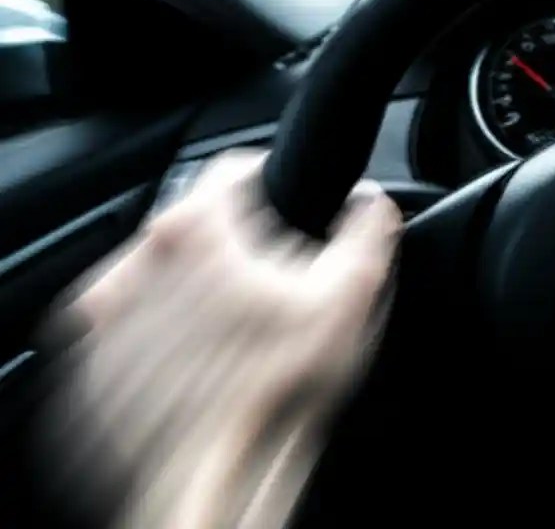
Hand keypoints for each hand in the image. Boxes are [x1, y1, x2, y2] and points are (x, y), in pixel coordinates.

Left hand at [39, 151, 401, 528]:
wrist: (214, 479)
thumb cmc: (278, 389)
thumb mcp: (351, 296)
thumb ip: (367, 231)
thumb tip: (371, 203)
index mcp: (197, 228)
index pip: (237, 167)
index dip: (276, 179)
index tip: (291, 202)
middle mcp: (136, 260)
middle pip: (198, 222)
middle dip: (237, 244)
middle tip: (274, 287)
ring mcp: (104, 314)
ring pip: (161, 272)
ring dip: (196, 287)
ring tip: (239, 333)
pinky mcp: (91, 360)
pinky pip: (131, 325)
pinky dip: (163, 333)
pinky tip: (205, 363)